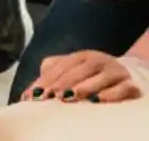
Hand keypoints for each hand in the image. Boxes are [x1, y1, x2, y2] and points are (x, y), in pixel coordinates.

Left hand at [21, 50, 142, 103]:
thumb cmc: (88, 76)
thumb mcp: (68, 72)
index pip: (61, 66)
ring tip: (70, 96)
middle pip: (78, 69)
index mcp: (80, 56)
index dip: (48, 79)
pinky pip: (122, 88)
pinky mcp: (130, 84)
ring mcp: (114, 71)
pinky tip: (96, 100)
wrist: (121, 74)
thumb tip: (27, 93)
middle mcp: (97, 60)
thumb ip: (49, 79)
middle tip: (51, 96)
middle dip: (63, 82)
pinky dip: (110, 94)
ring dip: (84, 86)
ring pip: (100, 75)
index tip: (37, 93)